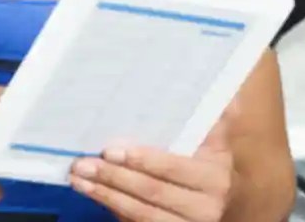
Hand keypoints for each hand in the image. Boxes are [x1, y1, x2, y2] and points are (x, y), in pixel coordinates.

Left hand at [68, 107, 235, 221]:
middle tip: (84, 163)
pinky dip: (112, 208)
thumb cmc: (211, 167)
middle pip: (152, 192)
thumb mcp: (216, 144)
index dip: (143, 160)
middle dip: (114, 177)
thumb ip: (215, 121)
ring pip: (141, 213)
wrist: (225, 207)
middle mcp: (205, 206)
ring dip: (106, 195)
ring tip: (79, 178)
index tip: (112, 150)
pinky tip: (92, 194)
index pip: (174, 168)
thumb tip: (226, 94)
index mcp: (215, 177)